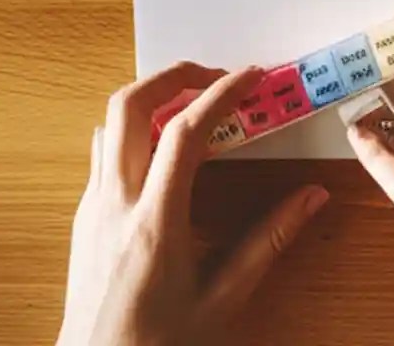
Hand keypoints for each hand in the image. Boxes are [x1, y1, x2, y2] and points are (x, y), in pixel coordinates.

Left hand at [57, 63, 329, 345]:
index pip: (185, 132)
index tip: (252, 76)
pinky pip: (105, 151)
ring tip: (194, 103)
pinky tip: (166, 149)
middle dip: (174, 76)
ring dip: (151, 99)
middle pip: (130, 105)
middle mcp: (114, 203)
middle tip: (217, 74)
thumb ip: (268, 241)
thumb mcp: (223, 298)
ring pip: (110, 123)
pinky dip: (136, 129)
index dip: (222, 93)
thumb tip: (310, 198)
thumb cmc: (155, 343)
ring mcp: (92, 207)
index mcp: (154, 221)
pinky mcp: (83, 217)